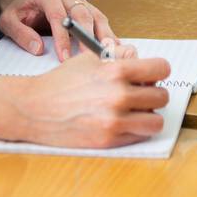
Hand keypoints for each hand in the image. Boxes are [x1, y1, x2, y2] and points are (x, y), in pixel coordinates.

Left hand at [0, 0, 128, 61]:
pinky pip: (101, 21)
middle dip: (86, 37)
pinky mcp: (89, 9)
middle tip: (89, 59)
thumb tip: (38, 48)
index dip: (63, 38)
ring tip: (108, 54)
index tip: (65, 58)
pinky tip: (114, 50)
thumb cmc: (18, 14)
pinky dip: (108, 35)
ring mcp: (80, 1)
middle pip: (82, 14)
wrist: (26, 4)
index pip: (58, 16)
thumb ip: (20, 34)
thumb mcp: (8, 22)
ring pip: (96, 16)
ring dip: (103, 36)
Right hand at [15, 51, 171, 147]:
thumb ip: (116, 55)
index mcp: (115, 71)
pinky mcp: (108, 141)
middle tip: (141, 94)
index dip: (158, 71)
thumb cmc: (60, 82)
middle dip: (153, 93)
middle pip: (161, 96)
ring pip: (156, 121)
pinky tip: (122, 122)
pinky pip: (139, 136)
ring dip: (149, 115)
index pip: (161, 69)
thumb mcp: (88, 59)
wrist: (34, 108)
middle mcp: (118, 96)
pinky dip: (135, 130)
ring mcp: (114, 121)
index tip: (153, 74)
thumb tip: (136, 55)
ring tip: (135, 111)